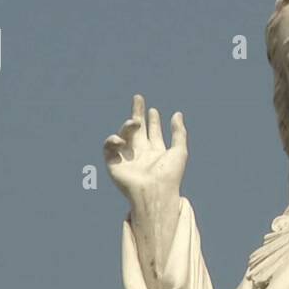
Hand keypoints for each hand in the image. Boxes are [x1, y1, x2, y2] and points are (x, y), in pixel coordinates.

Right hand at [103, 94, 187, 216]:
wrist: (155, 191)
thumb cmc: (170, 174)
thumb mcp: (179, 151)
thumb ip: (179, 132)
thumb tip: (178, 114)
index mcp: (157, 152)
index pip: (153, 132)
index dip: (153, 120)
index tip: (154, 110)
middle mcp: (142, 154)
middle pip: (138, 130)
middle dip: (137, 113)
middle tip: (138, 98)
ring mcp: (127, 158)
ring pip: (124, 135)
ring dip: (128, 126)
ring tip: (135, 122)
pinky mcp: (114, 164)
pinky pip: (108, 148)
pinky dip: (112, 141)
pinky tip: (120, 140)